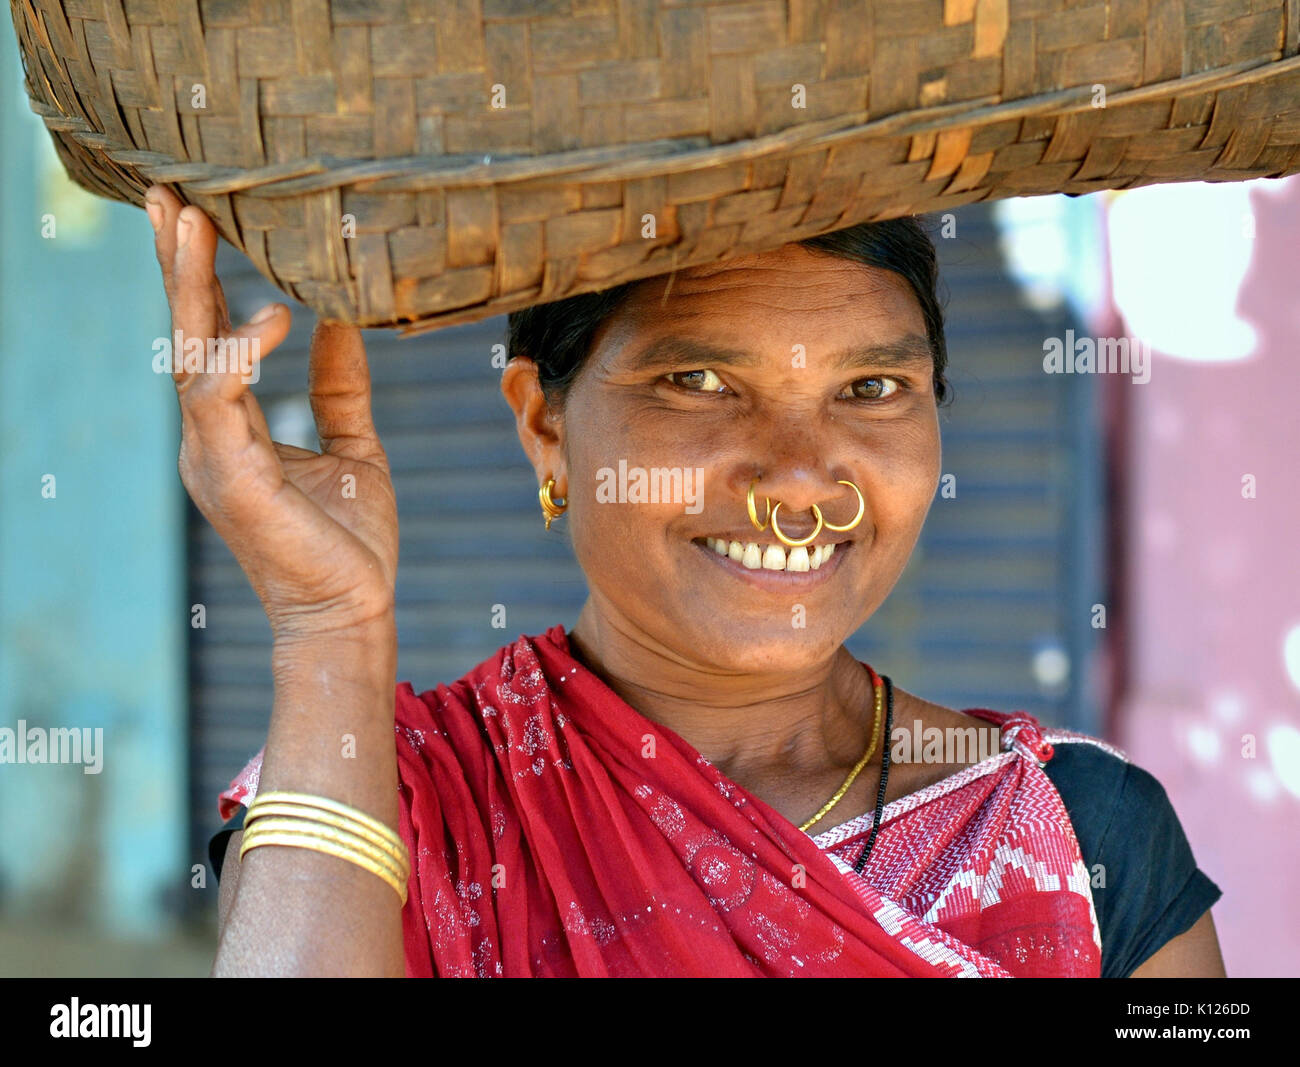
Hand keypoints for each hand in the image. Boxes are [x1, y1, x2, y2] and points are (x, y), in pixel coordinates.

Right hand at [146, 185, 398, 638]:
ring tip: (194, 223)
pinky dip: (241, 355)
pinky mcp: (231, 477)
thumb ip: (340, 385)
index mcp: (232, 429)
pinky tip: (274, 318)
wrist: (354, 607)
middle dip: (177, 265)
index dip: (200, 280)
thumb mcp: (353, 444)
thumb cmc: (348, 538)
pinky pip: (221, 401)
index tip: (198, 215)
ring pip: (189, 356)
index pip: (208, 340)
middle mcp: (209, 437)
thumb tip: (338, 320)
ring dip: (190, 288)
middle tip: (171, 194)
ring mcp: (212, 456)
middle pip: (184, 336)